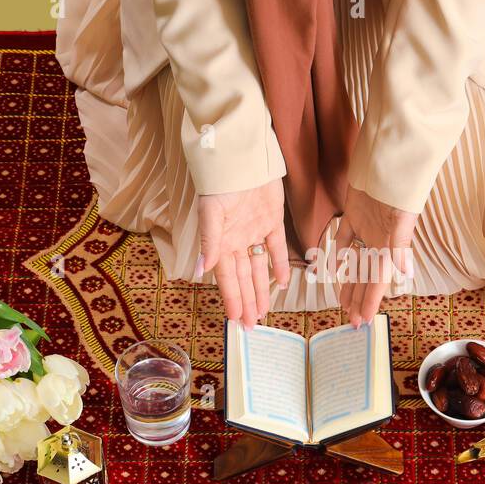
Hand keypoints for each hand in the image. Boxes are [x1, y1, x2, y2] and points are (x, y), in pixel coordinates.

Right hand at [196, 179, 290, 328]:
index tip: (235, 320)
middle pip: (243, 278)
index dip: (232, 299)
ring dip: (261, 289)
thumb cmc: (219, 184)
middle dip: (247, 301)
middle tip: (251, 325)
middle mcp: (237, 241)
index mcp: (220, 242)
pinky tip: (283, 284)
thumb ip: (209, 242)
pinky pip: (277, 248)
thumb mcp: (211, 213)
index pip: (226, 278)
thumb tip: (201, 271)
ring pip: (258, 268)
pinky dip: (280, 265)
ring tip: (264, 311)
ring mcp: (254, 232)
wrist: (240, 158)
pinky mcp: (272, 221)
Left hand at [334, 186, 416, 327]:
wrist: (389, 161)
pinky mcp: (355, 214)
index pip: (377, 281)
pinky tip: (333, 269)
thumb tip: (404, 272)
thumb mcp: (402, 219)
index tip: (364, 320)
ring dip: (350, 282)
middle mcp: (379, 242)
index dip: (371, 302)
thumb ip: (401, 245)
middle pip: (366, 278)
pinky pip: (345, 239)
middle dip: (360, 299)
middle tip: (352, 320)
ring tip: (343, 302)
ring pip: (356, 263)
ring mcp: (366, 229)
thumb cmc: (399, 191)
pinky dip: (339, 254)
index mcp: (389, 247)